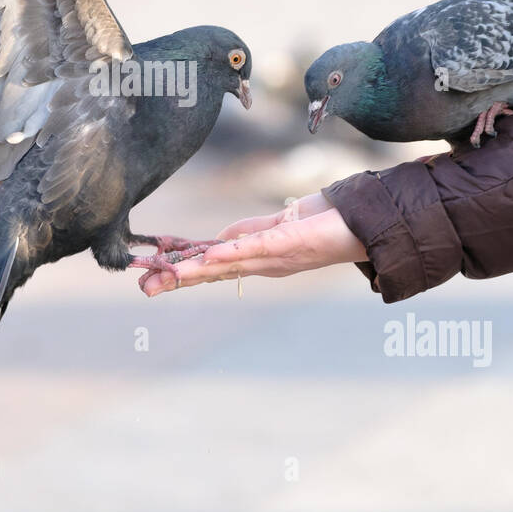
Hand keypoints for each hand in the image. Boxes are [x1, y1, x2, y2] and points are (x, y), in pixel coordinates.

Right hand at [138, 194, 367, 296]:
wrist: (367, 223)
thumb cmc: (323, 223)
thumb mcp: (276, 228)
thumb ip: (247, 235)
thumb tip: (216, 243)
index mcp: (256, 260)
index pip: (211, 269)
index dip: (180, 274)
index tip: (150, 281)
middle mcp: (263, 264)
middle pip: (213, 273)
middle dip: (177, 280)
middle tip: (145, 288)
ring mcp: (277, 255)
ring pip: (229, 264)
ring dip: (197, 271)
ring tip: (168, 276)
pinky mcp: (291, 242)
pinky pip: (257, 248)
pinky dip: (232, 253)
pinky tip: (210, 256)